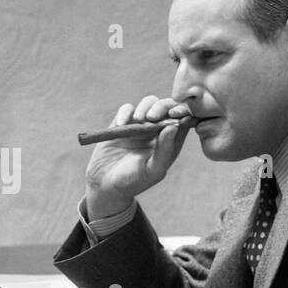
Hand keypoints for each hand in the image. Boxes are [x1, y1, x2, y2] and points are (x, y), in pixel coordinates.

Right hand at [84, 97, 194, 218]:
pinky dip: (125, 112)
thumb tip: (174, 126)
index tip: (173, 114)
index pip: (183, 120)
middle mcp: (157, 131)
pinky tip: (120, 123)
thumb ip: (165, 150)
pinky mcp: (122, 123)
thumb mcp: (152, 170)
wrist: (105, 184)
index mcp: (170, 142)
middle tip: (151, 117)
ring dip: (145, 106)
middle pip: (166, 107)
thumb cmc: (133, 181)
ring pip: (148, 103)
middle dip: (161, 107)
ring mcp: (140, 125)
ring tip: (137, 119)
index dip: (182, 112)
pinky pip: (127, 109)